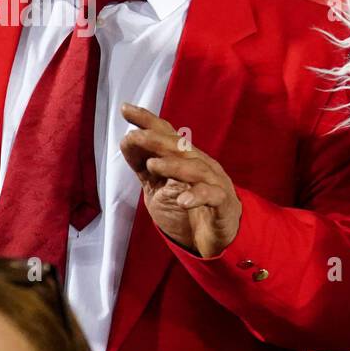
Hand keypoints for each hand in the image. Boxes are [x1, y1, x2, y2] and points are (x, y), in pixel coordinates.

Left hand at [119, 104, 242, 257]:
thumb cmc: (189, 211)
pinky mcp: (223, 204)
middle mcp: (201, 165)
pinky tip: (183, 201)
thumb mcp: (160, 188)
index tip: (126, 109)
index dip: (148, 121)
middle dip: (156, 139)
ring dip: (174, 165)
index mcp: (186, 160)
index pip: (167, 135)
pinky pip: (212, 196)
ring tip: (153, 166)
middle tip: (135, 137)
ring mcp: (214, 183)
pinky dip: (198, 196)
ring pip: (196, 168)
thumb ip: (145, 167)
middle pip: (180, 147)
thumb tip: (126, 141)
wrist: (218, 241)